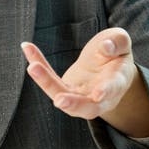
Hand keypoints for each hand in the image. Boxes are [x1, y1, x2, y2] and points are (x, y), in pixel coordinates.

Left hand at [21, 28, 148, 136]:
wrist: (106, 66)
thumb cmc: (116, 54)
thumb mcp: (120, 41)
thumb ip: (117, 42)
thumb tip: (106, 47)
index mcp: (118, 82)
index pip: (113, 88)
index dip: (107, 91)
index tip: (98, 94)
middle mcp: (99, 97)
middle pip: (87, 107)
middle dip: (73, 104)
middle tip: (60, 101)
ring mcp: (79, 96)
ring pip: (62, 96)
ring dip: (46, 83)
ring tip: (33, 67)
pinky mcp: (64, 90)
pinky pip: (49, 80)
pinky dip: (38, 64)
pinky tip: (27, 47)